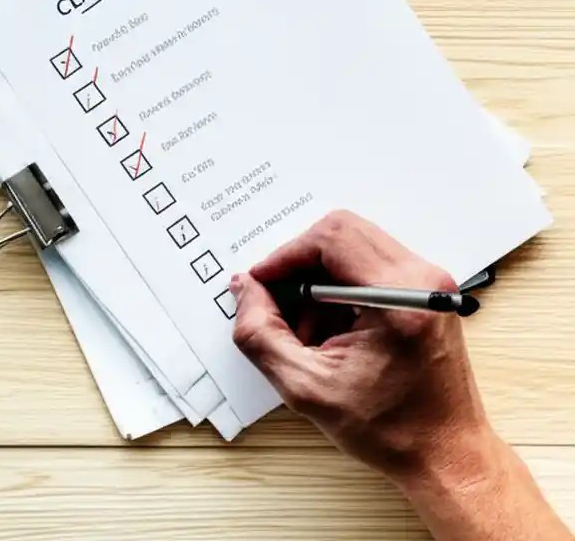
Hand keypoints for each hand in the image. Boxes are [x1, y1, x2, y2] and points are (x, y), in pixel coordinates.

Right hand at [229, 210, 488, 482]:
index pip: (330, 238)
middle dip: (298, 267)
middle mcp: (421, 279)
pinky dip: (336, 293)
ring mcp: (427, 284)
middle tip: (279, 306)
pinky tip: (330, 335)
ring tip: (308, 334)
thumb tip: (244, 289)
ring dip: (316, 283)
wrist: (445, 455)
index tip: (259, 285)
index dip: (284, 257)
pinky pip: (367, 269)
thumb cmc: (392, 430)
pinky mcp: (424, 295)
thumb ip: (261, 334)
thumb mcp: (305, 387)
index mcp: (399, 296)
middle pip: (341, 233)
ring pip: (351, 249)